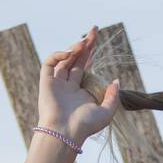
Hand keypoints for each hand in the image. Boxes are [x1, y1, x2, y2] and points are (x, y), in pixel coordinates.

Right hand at [37, 25, 120, 143]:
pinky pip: (50, 63)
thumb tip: (116, 80)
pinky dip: (59, 55)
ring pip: (64, 59)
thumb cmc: (85, 125)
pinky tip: (70, 53)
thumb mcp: (106, 112)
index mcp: (81, 92)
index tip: (97, 41)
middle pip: (76, 60)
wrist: (65, 132)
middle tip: (94, 30)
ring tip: (84, 42)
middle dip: (85, 45)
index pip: (85, 68)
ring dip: (74, 49)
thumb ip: (112, 96)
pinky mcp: (46, 82)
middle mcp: (68, 86)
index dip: (91, 54)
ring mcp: (57, 84)